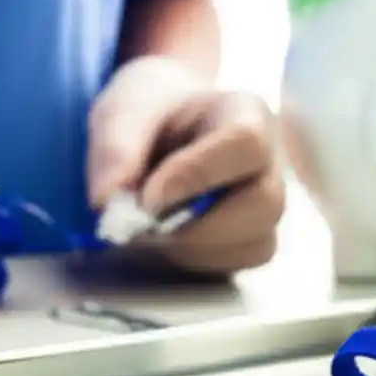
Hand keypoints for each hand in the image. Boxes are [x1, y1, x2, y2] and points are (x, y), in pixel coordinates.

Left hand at [86, 56, 284, 272]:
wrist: (162, 125)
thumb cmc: (151, 111)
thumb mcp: (122, 112)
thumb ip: (114, 149)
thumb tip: (106, 201)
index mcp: (246, 113)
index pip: (244, 144)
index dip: (196, 175)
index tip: (147, 197)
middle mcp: (269, 161)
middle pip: (264, 203)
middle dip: (198, 224)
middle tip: (145, 222)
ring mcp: (267, 203)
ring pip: (255, 242)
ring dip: (194, 247)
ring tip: (152, 228)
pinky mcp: (252, 238)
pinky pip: (238, 264)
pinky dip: (197, 260)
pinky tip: (169, 238)